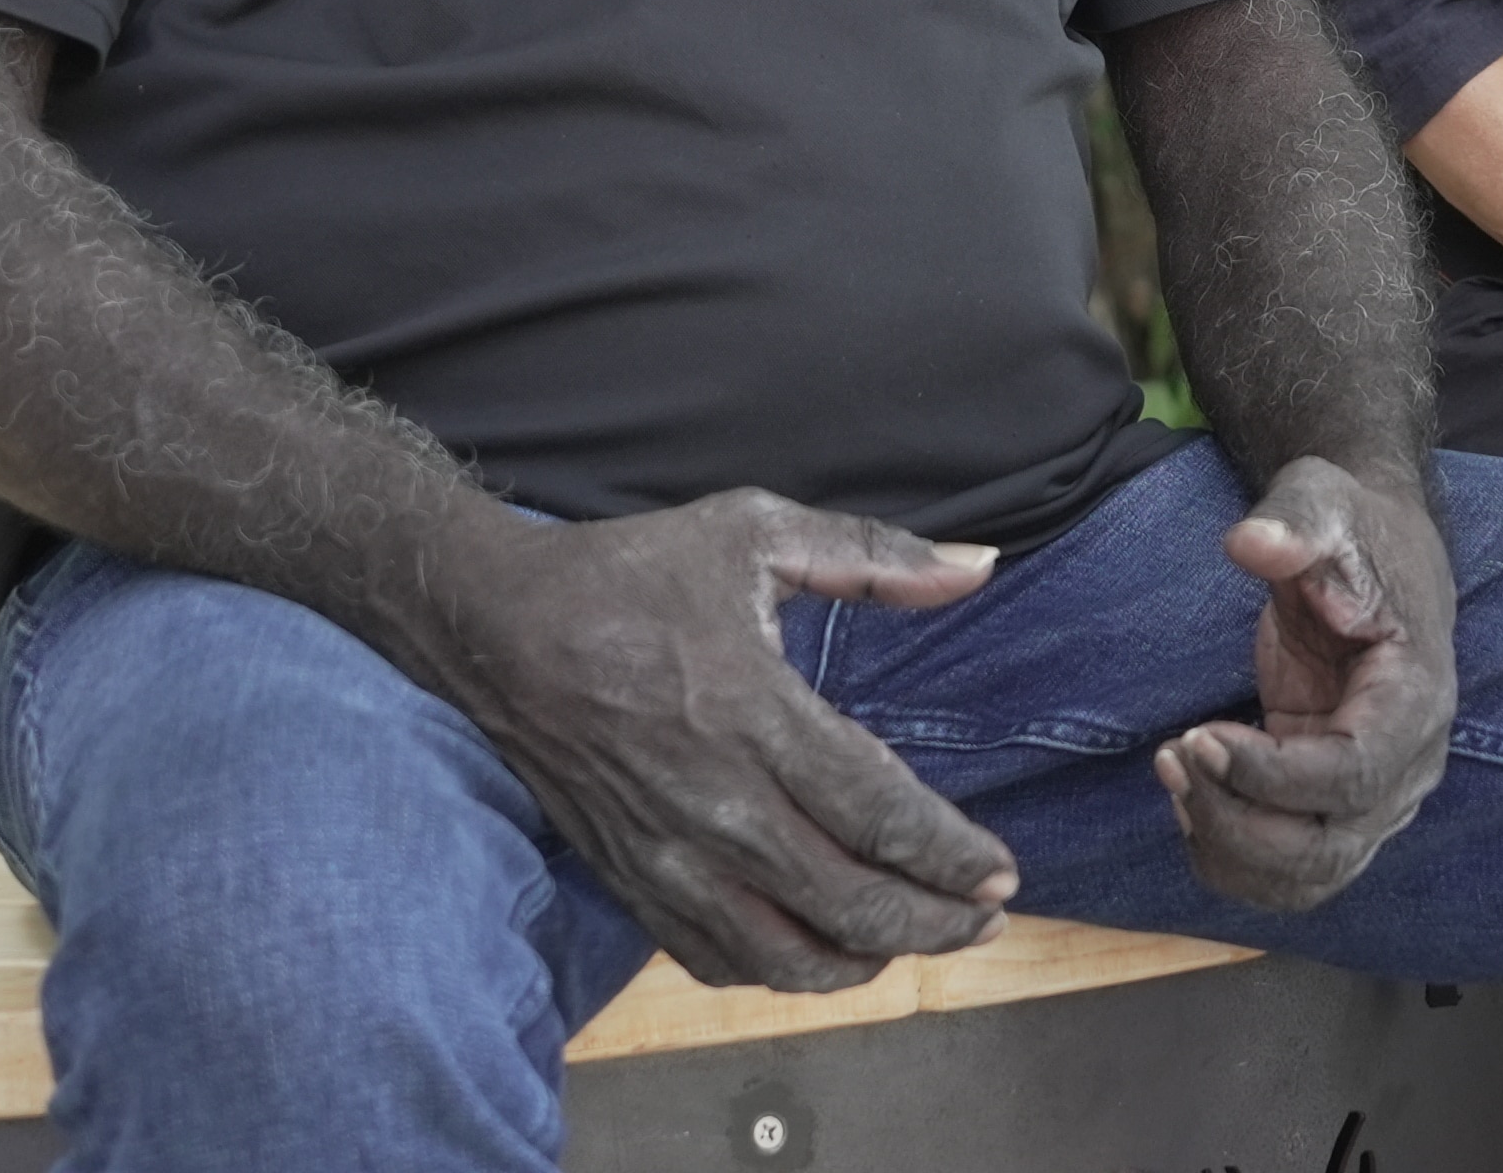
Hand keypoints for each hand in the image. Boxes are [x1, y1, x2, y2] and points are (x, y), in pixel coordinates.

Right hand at [419, 491, 1018, 991]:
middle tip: (987, 913)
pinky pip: (719, 959)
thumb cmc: (631, 574)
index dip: (951, 854)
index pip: (877, 811)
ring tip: (918, 935)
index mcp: (751, 710)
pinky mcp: (630, 880)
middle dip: (935, 920)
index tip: (1004, 869)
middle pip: (849, 899)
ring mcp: (666, 853)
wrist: (498, 627)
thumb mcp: (754, 532)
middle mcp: (712, 799)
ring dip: (868, 958)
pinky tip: (824, 947)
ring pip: (787, 952)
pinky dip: (784, 970)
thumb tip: (981, 563)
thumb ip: (875, 554)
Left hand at [1154, 457, 1456, 912]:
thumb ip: (1293, 521)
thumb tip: (1249, 543)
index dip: (1272, 774)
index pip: (1353, 774)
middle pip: (1328, 847)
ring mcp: (1376, 797)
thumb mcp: (1325, 504)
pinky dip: (1234, 857)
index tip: (1197, 736)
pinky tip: (1191, 800)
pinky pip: (1292, 870)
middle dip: (1237, 821)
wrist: (1377, 554)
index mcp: (1417, 698)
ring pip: (1309, 874)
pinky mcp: (1335, 805)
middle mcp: (1409, 766)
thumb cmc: (1354, 531)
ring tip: (1173, 777)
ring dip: (1229, 848)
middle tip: (1170, 759)